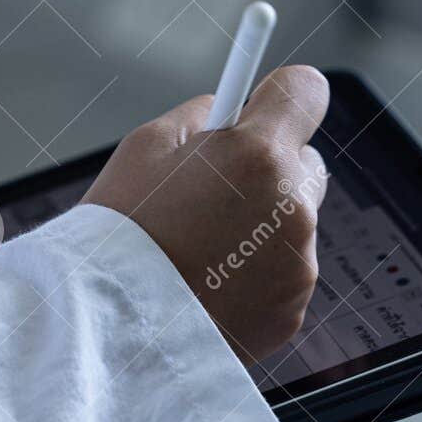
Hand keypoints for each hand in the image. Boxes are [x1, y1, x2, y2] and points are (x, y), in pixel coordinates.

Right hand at [83, 65, 329, 363]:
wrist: (116, 329)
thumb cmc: (121, 235)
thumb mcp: (144, 147)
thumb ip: (200, 119)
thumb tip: (228, 111)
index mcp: (257, 154)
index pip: (306, 91)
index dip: (284, 97)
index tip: (266, 107)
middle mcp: (292, 206)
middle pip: (306, 163)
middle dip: (270, 168)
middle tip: (219, 188)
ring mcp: (299, 262)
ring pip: (295, 223)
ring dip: (264, 226)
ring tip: (203, 248)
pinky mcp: (295, 307)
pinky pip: (286, 272)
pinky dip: (260, 274)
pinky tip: (212, 283)